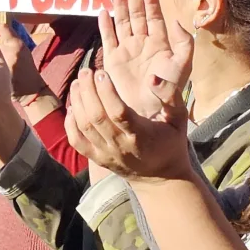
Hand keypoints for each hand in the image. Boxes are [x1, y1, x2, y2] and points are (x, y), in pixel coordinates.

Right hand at [0, 23, 43, 98]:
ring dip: (1, 43)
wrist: (32, 92)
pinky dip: (7, 49)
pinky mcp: (26, 55)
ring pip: (10, 40)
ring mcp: (24, 49)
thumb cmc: (14, 83)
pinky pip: (13, 46)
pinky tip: (1, 61)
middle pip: (6, 32)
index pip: (2, 27)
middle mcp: (19, 44)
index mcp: (13, 44)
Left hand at [65, 68, 192, 183]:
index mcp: (141, 135)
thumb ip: (170, 95)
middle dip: (88, 91)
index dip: (107, 92)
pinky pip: (77, 141)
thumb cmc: (171, 142)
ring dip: (78, 102)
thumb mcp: (179, 118)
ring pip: (84, 126)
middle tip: (86, 71)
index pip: (118, 112)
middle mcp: (120, 146)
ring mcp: (106, 154)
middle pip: (97, 116)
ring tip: (78, 83)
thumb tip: (152, 77)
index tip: (101, 72)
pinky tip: (72, 106)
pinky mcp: (97, 159)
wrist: (161, 178)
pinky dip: (70, 123)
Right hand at [99, 0, 193, 118]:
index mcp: (160, 43)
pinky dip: (105, 25)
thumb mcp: (182, 66)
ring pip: (122, 22)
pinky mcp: (113, 60)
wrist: (151, 112)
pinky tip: (102, 11)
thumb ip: (183, 43)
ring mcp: (127, 50)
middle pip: (137, 15)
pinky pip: (108, 38)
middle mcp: (143, 43)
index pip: (155, 17)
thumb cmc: (169, 91)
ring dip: (120, 5)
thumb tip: (175, 21)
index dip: (151, 1)